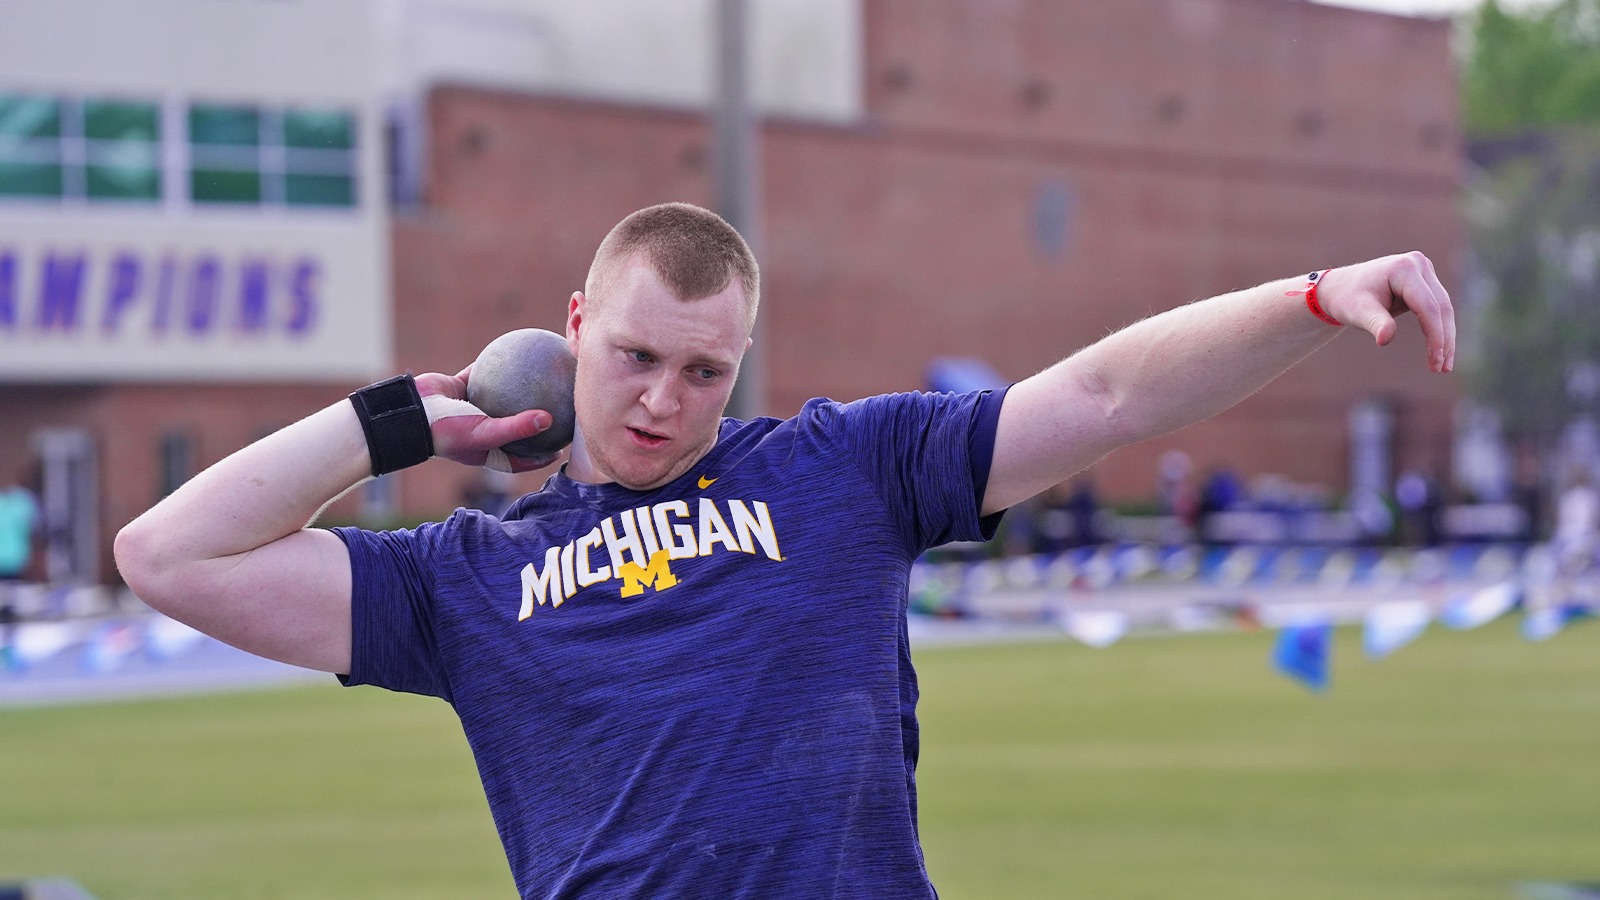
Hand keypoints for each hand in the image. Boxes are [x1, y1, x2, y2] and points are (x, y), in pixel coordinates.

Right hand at [415, 368, 558, 472]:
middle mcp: (481, 431)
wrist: (410, 412)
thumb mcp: (486, 433)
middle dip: (534, 418)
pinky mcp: (460, 388)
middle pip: (515, 425)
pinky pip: (483, 375)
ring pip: (500, 398)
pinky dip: (495, 366)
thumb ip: (517, 427)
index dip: (541, 454)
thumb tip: (550, 419)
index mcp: (488, 450)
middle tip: (558, 409)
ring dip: (517, 388)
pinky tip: (514, 352)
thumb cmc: (447, 432)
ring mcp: (470, 410)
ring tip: (540, 376)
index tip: (561, 448)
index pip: (522, 457)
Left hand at [1317, 251, 1454, 373]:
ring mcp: (1423, 271)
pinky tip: (1439, 352)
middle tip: (1442, 369)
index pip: (1428, 307)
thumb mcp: (1358, 312)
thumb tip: (1385, 340)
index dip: (1435, 335)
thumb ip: (1375, 323)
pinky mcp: (1424, 281)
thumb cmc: (1346, 299)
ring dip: (1445, 338)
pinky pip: (1436, 308)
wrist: (1339, 288)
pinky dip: (1438, 330)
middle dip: (1443, 340)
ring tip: (1443, 367)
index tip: (1435, 361)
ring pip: (1443, 308)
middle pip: (1440, 307)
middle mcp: (1418, 264)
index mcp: (1404, 269)